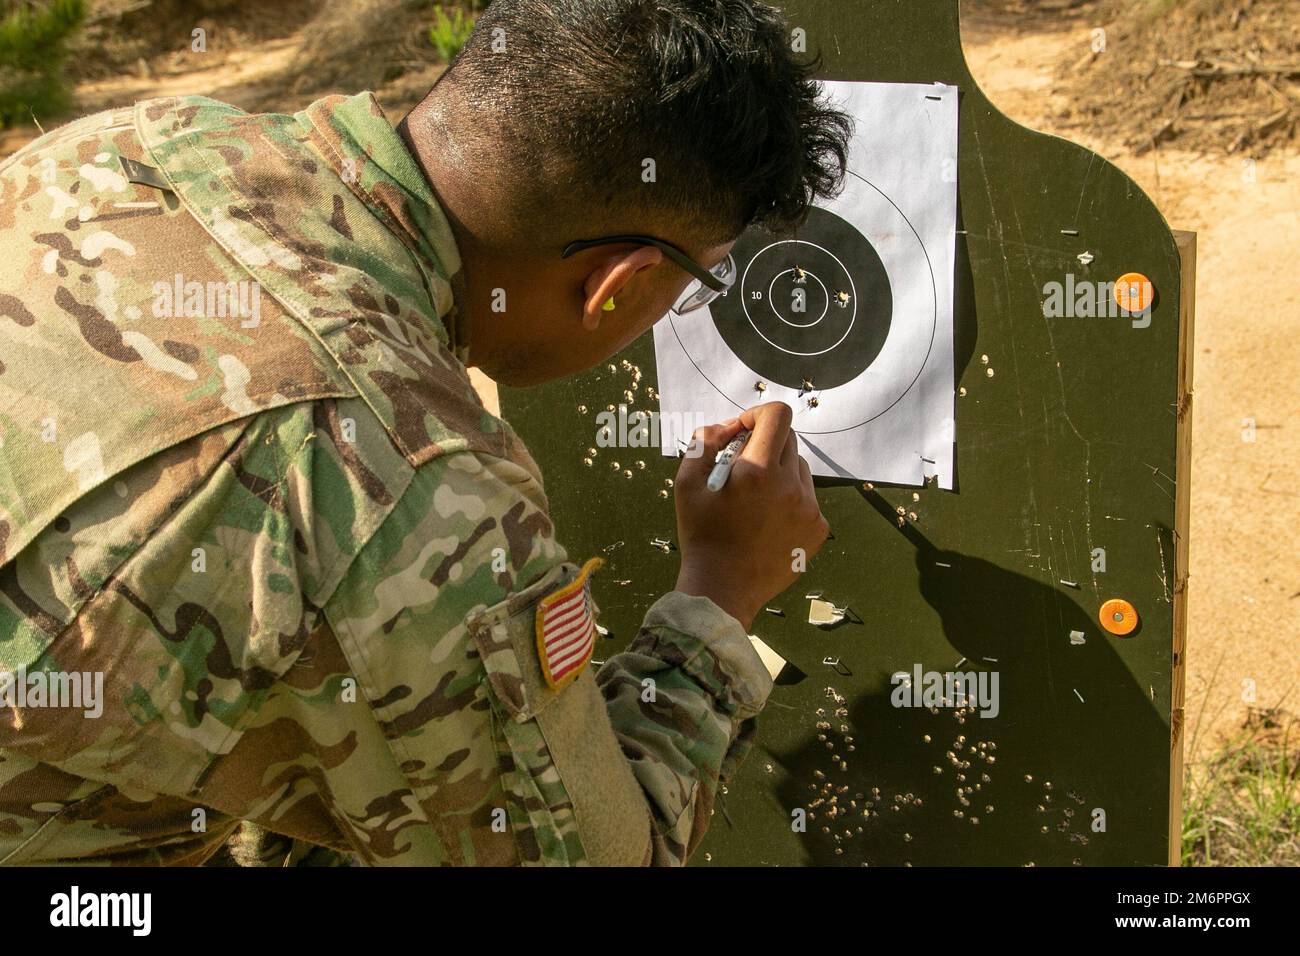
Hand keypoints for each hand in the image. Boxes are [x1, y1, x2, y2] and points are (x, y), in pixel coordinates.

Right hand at [672, 402, 828, 629]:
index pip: (777, 416)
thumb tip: (727, 426)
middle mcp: (792, 487)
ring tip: (755, 499)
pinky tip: (768, 520)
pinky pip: (808, 497)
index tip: (741, 432)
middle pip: (788, 440)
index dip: (758, 415)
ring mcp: (810, 510)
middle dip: (764, 444)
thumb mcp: (687, 484)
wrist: (723, 590)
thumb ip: (703, 443)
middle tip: (741, 468)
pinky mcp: (818, 529)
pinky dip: (790, 499)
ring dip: (779, 471)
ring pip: (800, 468)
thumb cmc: (701, 535)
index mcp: (759, 472)